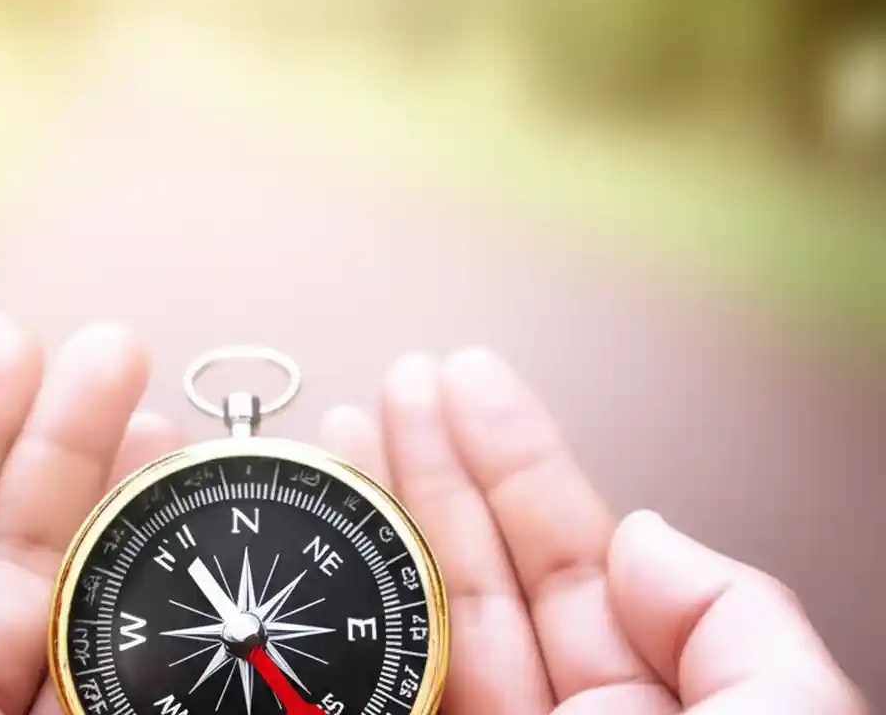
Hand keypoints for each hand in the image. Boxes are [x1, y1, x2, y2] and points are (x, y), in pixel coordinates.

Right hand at [317, 350, 870, 713]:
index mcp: (661, 704)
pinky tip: (323, 550)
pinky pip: (380, 684)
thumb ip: (737, 622)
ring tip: (348, 435)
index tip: (473, 379)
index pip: (572, 553)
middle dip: (435, 466)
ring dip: (379, 522)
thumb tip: (645, 536)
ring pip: (418, 619)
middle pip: (482, 571)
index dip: (518, 459)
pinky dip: (345, 617)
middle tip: (396, 384)